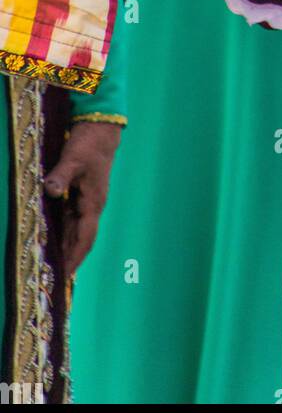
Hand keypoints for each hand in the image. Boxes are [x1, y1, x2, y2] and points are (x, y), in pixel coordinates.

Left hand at [44, 121, 121, 274]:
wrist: (100, 131)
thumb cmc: (87, 144)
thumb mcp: (73, 159)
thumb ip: (61, 176)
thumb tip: (49, 190)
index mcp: (93, 203)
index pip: (84, 238)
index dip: (75, 257)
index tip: (65, 276)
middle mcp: (92, 207)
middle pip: (80, 240)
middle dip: (70, 260)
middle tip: (55, 281)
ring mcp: (88, 202)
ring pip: (76, 232)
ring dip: (67, 249)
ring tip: (54, 268)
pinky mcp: (82, 196)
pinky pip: (72, 222)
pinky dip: (65, 235)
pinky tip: (54, 241)